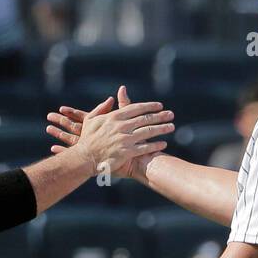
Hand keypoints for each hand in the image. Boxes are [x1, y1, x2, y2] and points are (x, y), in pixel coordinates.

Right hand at [49, 85, 172, 180]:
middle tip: (171, 114)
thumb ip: (102, 107)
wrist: (85, 158)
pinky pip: (144, 148)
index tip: (160, 105)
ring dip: (161, 129)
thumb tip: (111, 98)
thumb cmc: (87, 139)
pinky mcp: (127, 152)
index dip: (149, 106)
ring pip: (147, 132)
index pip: (136, 108)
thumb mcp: (91, 119)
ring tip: (172, 127)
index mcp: (114, 117)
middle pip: (145, 119)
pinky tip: (163, 143)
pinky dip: (155, 146)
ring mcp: (125, 139)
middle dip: (160, 116)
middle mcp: (121, 126)